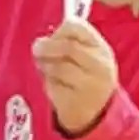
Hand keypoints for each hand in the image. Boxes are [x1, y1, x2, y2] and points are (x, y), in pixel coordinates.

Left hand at [32, 16, 117, 135]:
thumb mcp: (85, 56)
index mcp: (101, 49)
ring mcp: (89, 85)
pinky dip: (48, 83)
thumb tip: (42, 42)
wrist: (97, 112)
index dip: (59, 31)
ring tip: (47, 69)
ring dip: (45, 66)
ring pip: (58, 67)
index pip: (78, 27)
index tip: (52, 36)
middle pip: (66, 47)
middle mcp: (99, 65)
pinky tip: (53, 86)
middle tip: (36, 50)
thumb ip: (68, 44)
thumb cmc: (86, 77)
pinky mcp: (75, 101)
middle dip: (46, 47)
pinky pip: (52, 86)